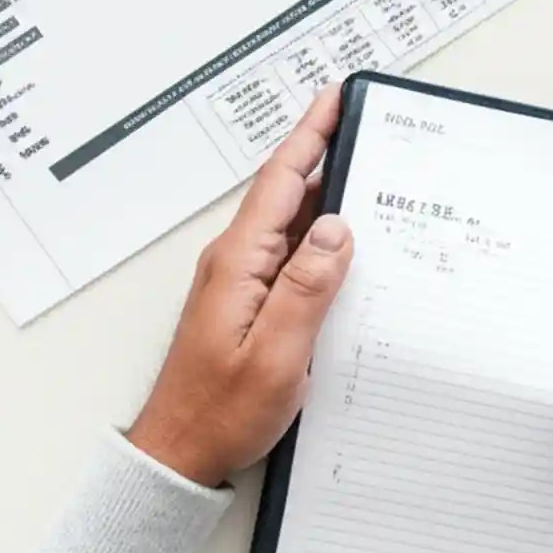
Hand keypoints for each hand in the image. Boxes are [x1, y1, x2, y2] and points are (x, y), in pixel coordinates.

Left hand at [128, 87, 353, 486]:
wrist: (180, 453)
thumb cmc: (221, 412)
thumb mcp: (275, 354)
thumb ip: (307, 289)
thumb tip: (336, 228)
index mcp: (239, 262)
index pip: (281, 182)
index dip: (310, 136)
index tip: (334, 99)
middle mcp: (238, 262)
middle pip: (289, 194)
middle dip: (327, 156)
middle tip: (368, 130)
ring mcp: (243, 282)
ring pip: (293, 225)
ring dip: (329, 199)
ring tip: (372, 177)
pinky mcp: (252, 304)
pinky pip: (292, 258)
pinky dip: (322, 241)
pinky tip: (349, 246)